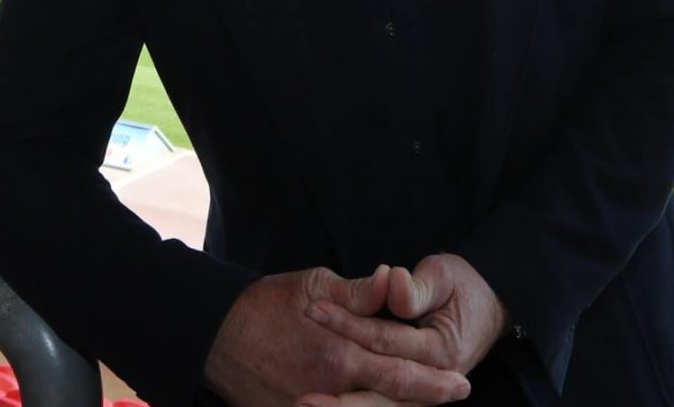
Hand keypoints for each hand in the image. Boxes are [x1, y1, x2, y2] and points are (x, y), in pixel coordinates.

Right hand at [204, 266, 472, 406]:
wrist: (212, 336)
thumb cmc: (265, 306)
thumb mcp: (313, 285)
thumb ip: (358, 292)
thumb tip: (393, 279)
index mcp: (339, 357)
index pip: (400, 376)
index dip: (434, 384)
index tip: (460, 385)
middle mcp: (328, 391)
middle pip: (388, 405)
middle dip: (424, 402)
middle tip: (455, 393)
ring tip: (423, 401)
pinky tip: (375, 402)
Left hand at [299, 252, 508, 406]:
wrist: (489, 307)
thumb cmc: (462, 288)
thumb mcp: (444, 276)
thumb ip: (418, 287)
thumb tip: (394, 281)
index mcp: (441, 350)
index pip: (386, 340)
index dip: (348, 324)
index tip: (313, 310)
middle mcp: (432, 380)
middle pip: (382, 396)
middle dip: (341, 400)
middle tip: (302, 399)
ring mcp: (424, 395)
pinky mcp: (413, 398)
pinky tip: (323, 406)